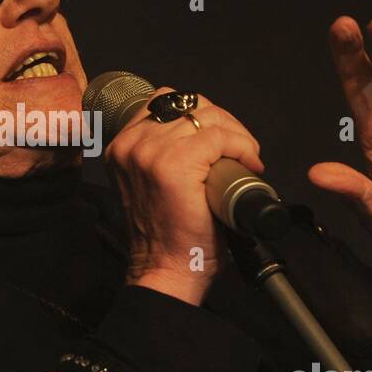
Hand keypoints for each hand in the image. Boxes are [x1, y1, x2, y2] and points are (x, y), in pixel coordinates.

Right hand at [105, 90, 265, 305]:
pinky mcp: (174, 165)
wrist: (165, 271)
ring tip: (247, 159)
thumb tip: (204, 132)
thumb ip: (162, 154)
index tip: (224, 142)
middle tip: (243, 152)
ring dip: (237, 135)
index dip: (203, 116)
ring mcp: (150, 152)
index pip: (167, 101)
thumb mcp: (152, 182)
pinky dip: (242, 146)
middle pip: (189, 104)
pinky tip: (248, 164)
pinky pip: (219, 138)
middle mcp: (131, 144)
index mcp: (122, 145)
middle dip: (225, 123)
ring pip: (207, 117)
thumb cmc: (167, 236)